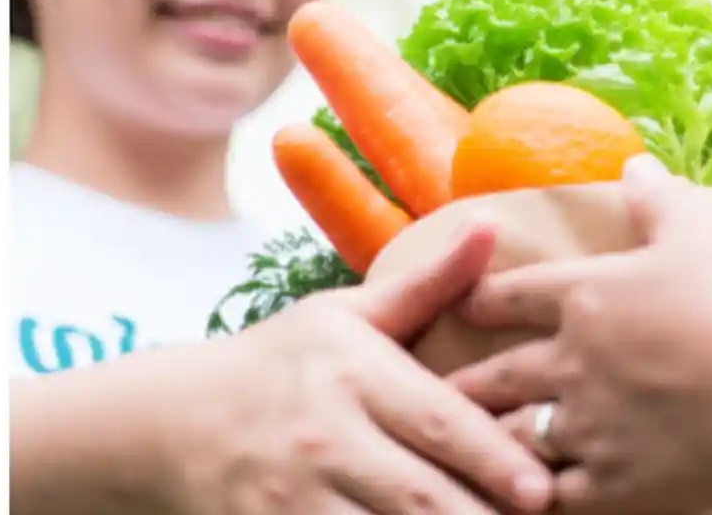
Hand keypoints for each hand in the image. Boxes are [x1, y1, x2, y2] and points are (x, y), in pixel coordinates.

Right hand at [169, 223, 553, 513]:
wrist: (168, 419)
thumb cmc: (282, 360)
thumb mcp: (350, 313)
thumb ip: (430, 281)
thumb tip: (491, 223)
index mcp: (355, 372)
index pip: (440, 423)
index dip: (496, 460)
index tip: (543, 490)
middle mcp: (326, 435)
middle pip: (422, 496)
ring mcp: (291, 496)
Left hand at [448, 155, 711, 512]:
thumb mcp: (699, 234)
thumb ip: (658, 199)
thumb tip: (634, 162)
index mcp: (586, 298)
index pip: (510, 296)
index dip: (480, 300)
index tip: (461, 305)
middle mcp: (570, 362)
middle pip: (497, 375)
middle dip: (465, 384)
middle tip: (439, 392)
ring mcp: (588, 428)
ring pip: (516, 438)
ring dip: (492, 442)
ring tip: (472, 449)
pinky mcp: (613, 483)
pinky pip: (555, 495)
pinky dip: (535, 496)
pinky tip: (525, 498)